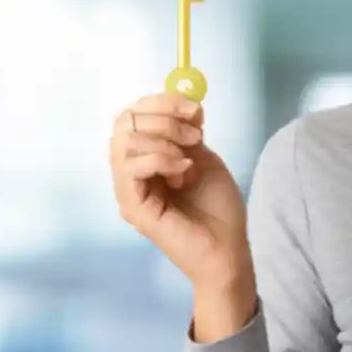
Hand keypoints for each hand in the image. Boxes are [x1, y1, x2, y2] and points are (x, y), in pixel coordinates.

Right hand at [109, 92, 252, 290]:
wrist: (228, 250)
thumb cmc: (218, 210)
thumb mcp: (203, 158)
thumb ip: (188, 133)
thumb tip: (186, 102)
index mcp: (144, 158)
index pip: (133, 116)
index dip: (160, 102)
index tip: (194, 107)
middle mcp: (129, 173)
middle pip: (123, 122)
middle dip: (162, 116)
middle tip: (195, 132)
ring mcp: (128, 191)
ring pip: (125, 141)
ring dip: (163, 138)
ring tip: (190, 156)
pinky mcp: (132, 207)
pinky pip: (132, 167)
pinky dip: (161, 158)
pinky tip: (184, 171)